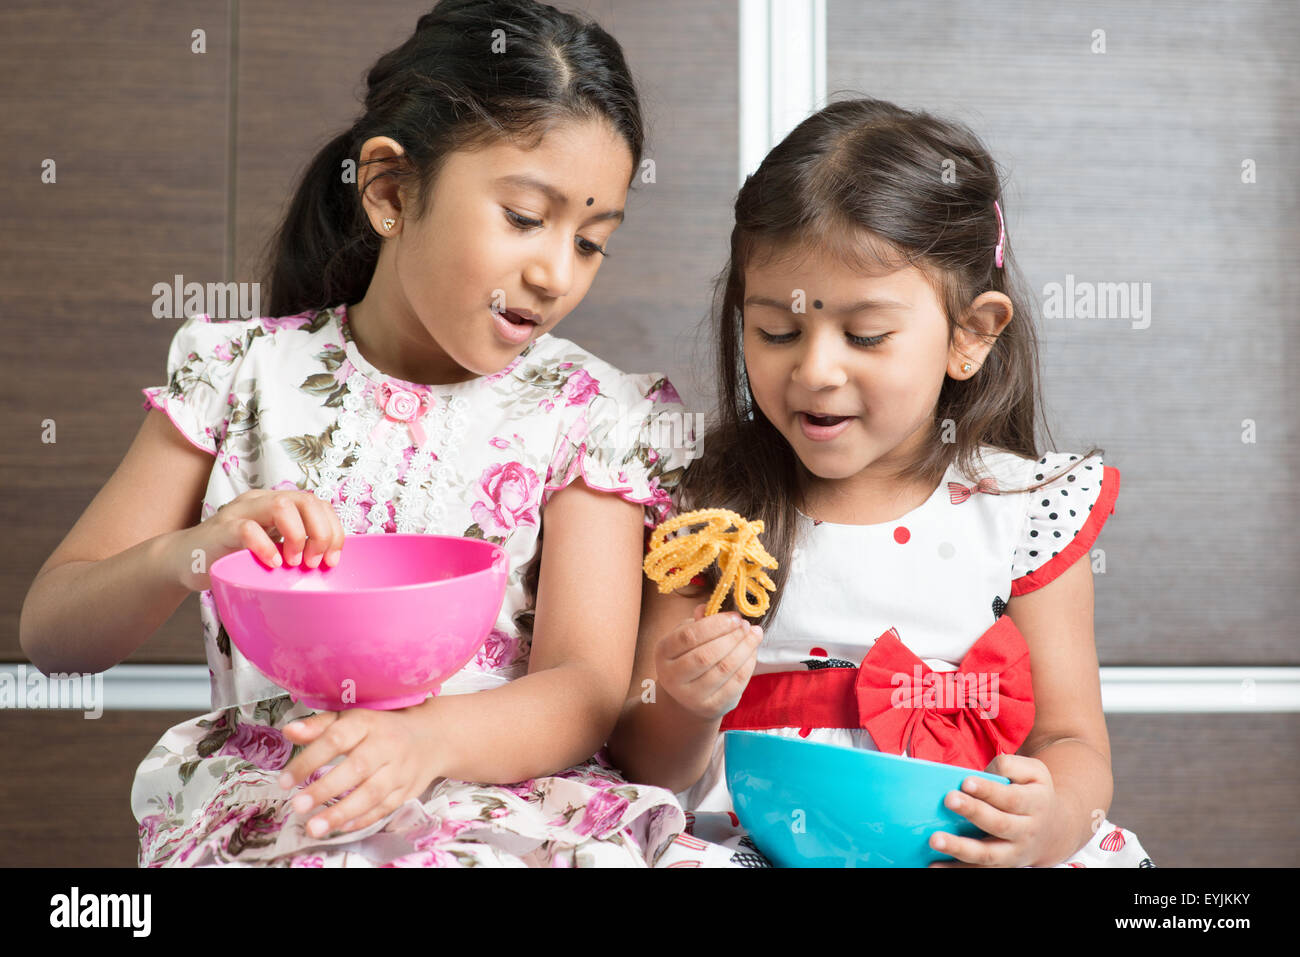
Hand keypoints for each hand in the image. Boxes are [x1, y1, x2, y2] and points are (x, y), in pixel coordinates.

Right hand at [174, 489, 345, 590]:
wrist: (184, 560)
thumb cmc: (232, 557)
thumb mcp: (271, 549)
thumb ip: (295, 549)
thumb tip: (329, 563)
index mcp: (278, 504)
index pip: (319, 504)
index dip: (333, 531)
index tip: (332, 560)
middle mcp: (261, 502)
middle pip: (307, 500)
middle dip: (320, 533)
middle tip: (313, 562)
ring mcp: (240, 512)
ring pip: (281, 506)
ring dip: (297, 537)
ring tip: (292, 562)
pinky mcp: (221, 529)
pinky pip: (248, 529)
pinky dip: (265, 547)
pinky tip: (271, 563)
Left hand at [277, 704, 447, 837]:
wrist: (432, 736)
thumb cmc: (382, 727)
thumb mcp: (352, 718)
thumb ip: (320, 726)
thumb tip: (289, 732)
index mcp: (368, 723)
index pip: (336, 739)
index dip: (310, 759)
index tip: (285, 780)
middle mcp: (386, 745)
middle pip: (356, 768)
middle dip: (325, 789)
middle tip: (298, 805)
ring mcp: (400, 769)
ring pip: (372, 793)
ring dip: (341, 812)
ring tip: (313, 827)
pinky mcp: (407, 790)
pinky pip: (384, 808)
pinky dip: (362, 819)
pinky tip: (341, 827)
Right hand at [654, 603, 763, 721]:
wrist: (687, 697)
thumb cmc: (689, 657)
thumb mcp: (687, 637)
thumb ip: (698, 622)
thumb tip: (710, 607)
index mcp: (663, 653)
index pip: (688, 636)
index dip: (715, 625)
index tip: (735, 617)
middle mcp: (672, 677)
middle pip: (706, 654)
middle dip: (732, 637)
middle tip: (747, 626)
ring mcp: (691, 696)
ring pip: (723, 669)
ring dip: (744, 649)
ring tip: (755, 635)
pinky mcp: (711, 707)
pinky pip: (735, 684)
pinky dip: (748, 665)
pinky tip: (752, 652)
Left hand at [926, 753, 1060, 866]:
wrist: (1054, 829)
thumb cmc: (1034, 792)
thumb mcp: (1034, 772)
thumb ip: (1011, 766)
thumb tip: (983, 772)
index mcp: (1035, 804)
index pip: (1011, 798)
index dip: (989, 790)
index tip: (966, 781)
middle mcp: (1026, 831)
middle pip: (999, 825)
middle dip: (973, 812)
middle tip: (948, 799)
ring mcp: (1013, 853)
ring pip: (988, 854)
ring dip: (960, 848)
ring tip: (935, 839)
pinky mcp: (1000, 865)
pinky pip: (978, 870)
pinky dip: (956, 869)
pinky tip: (934, 864)